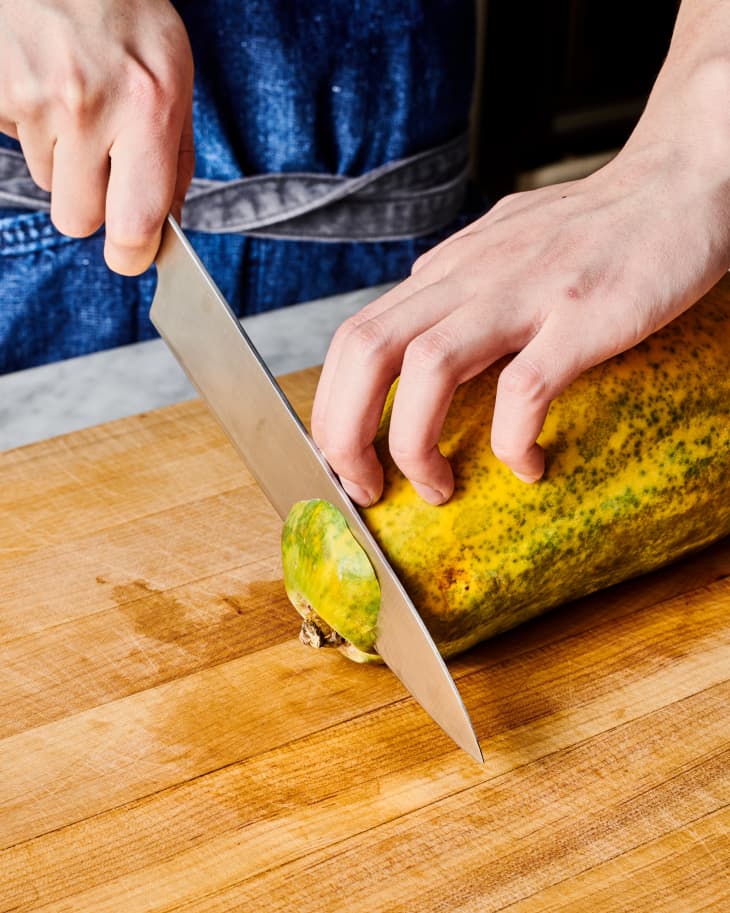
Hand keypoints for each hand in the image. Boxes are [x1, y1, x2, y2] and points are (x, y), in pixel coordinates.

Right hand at [0, 0, 193, 274]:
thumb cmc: (129, 18)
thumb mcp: (176, 83)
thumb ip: (175, 163)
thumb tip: (167, 228)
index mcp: (147, 108)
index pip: (134, 224)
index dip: (132, 254)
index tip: (133, 255)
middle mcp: (88, 106)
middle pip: (78, 219)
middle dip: (92, 205)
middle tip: (105, 165)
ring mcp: (34, 98)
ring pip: (48, 183)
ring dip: (64, 161)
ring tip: (77, 106)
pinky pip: (17, 145)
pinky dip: (33, 128)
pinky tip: (48, 89)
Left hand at [312, 104, 729, 505]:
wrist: (677, 181)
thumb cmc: (592, 225)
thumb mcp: (500, 247)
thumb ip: (453, 287)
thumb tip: (413, 330)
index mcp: (447, 271)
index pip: (354, 338)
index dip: (331, 409)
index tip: (345, 461)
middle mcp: (469, 276)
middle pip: (366, 350)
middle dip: (344, 433)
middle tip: (364, 487)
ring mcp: (524, 292)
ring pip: (427, 368)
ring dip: (414, 444)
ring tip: (436, 488)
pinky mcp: (582, 314)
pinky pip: (524, 388)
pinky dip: (513, 440)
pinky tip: (527, 464)